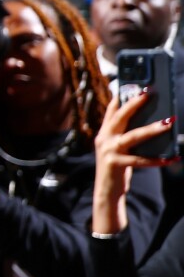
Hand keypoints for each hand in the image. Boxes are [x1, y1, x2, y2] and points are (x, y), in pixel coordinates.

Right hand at [93, 93, 173, 234]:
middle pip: (120, 117)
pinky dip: (157, 160)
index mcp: (104, 133)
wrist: (106, 191)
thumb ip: (126, 136)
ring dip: (152, 129)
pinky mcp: (116, 163)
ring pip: (133, 136)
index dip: (120, 98)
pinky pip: (141, 160)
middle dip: (134, 104)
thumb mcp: (118, 149)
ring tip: (168, 122)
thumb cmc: (116, 168)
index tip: (132, 86)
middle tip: (148, 94)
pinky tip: (171, 158)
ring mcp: (109, 151)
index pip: (111, 111)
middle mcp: (104, 139)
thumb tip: (151, 124)